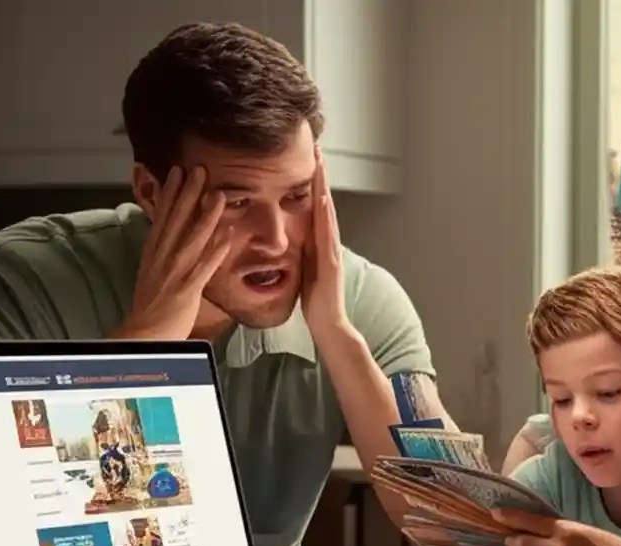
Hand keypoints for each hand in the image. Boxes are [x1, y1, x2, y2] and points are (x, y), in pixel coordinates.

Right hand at [120, 166, 237, 339]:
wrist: (144, 335)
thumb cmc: (152, 306)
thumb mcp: (154, 271)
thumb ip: (164, 251)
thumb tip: (174, 233)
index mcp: (153, 253)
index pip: (162, 216)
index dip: (170, 193)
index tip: (178, 171)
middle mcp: (162, 258)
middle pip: (176, 220)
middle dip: (187, 194)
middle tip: (198, 169)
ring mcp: (174, 273)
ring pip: (191, 238)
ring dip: (205, 215)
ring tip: (218, 194)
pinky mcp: (186, 290)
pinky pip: (203, 267)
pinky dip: (215, 249)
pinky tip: (227, 234)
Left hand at [302, 145, 349, 342]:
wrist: (328, 324)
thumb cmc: (315, 301)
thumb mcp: (303, 269)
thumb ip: (301, 251)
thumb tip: (288, 237)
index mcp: (319, 243)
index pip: (314, 206)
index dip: (311, 182)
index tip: (308, 159)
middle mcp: (328, 241)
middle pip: (324, 201)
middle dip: (320, 175)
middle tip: (317, 147)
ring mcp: (331, 250)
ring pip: (328, 212)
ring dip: (324, 187)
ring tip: (320, 163)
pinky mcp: (330, 261)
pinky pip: (327, 233)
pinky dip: (325, 214)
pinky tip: (321, 198)